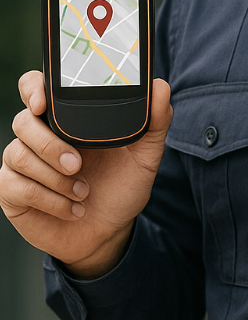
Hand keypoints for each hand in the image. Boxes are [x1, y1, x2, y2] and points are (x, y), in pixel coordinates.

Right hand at [0, 70, 172, 278]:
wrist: (109, 232)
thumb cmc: (121, 188)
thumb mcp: (145, 156)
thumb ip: (155, 121)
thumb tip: (160, 87)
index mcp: (66, 119)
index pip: (36, 88)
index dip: (34, 88)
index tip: (44, 103)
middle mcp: (39, 136)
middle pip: (23, 121)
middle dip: (50, 145)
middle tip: (77, 165)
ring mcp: (23, 163)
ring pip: (20, 154)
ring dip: (55, 178)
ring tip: (83, 192)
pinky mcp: (13, 191)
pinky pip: (16, 186)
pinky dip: (50, 200)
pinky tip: (73, 208)